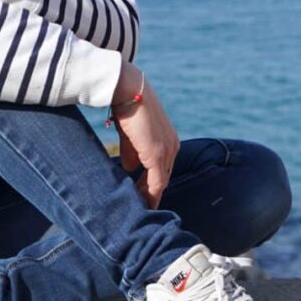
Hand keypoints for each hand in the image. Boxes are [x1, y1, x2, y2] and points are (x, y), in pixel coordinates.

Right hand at [111, 63, 178, 209]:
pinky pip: (155, 183)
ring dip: (149, 196)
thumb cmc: (127, 105)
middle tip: (140, 208)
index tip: (142, 195)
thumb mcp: (131, 133)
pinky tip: (141, 205)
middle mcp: (172, 146)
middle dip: (151, 193)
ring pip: (160, 182)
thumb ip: (132, 151)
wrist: (128, 89)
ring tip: (139, 210)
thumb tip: (130, 167)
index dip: (152, 183)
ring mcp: (167, 151)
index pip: (162, 168)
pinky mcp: (157, 155)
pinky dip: (149, 195)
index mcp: (168, 139)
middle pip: (163, 177)